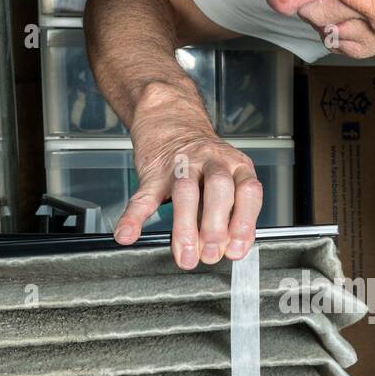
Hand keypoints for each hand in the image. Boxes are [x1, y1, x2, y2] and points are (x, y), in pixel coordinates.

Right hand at [117, 98, 262, 269]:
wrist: (170, 120)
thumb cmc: (203, 160)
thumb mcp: (228, 179)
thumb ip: (231, 211)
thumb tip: (229, 249)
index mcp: (236, 167)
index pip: (247, 193)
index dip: (243, 224)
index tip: (235, 250)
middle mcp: (212, 162)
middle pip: (218, 191)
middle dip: (216, 228)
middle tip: (210, 255)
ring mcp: (182, 165)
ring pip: (186, 193)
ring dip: (186, 227)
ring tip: (185, 254)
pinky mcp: (154, 172)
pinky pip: (143, 196)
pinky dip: (133, 218)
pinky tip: (127, 234)